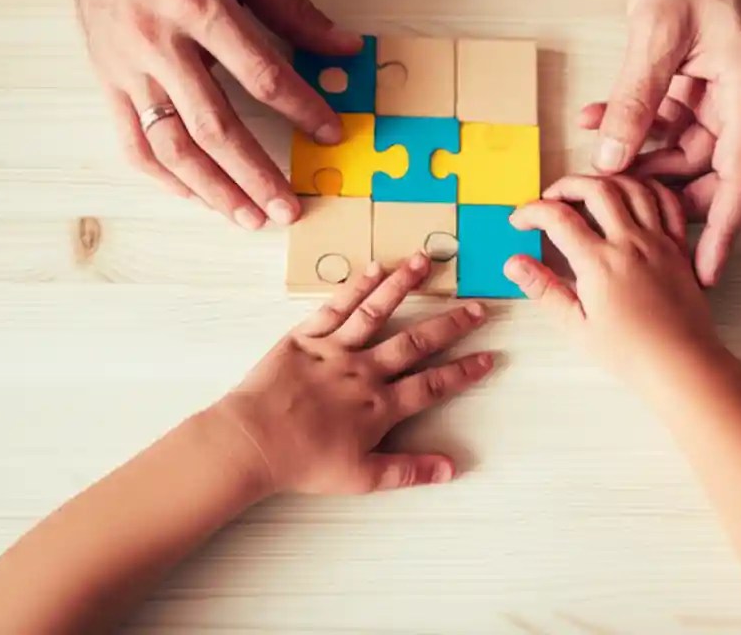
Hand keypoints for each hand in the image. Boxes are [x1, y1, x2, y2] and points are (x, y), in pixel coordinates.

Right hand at [39, 0, 361, 227]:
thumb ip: (292, 8)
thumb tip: (342, 49)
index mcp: (198, 4)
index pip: (260, 74)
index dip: (300, 108)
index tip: (329, 133)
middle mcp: (160, 43)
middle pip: (215, 126)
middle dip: (255, 175)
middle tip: (287, 208)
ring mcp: (129, 69)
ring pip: (172, 146)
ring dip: (213, 190)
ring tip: (248, 217)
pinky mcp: (108, 82)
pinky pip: (133, 142)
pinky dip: (164, 177)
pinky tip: (195, 195)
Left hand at [214, 255, 493, 494]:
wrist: (251, 442)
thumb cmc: (303, 463)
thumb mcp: (360, 478)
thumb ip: (408, 471)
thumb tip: (452, 468)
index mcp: (380, 407)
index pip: (433, 386)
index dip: (463, 372)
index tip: (488, 357)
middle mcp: (364, 372)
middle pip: (415, 343)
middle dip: (450, 325)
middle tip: (478, 308)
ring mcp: (336, 351)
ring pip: (377, 313)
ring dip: (404, 287)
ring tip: (427, 262)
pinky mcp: (306, 338)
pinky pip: (336, 308)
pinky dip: (356, 287)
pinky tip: (374, 268)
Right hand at [504, 175, 719, 382]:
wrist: (682, 365)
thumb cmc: (630, 354)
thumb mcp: (576, 327)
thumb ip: (543, 289)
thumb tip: (513, 263)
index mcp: (599, 263)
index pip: (557, 217)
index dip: (531, 211)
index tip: (520, 221)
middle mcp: (629, 243)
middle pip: (595, 188)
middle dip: (565, 185)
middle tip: (550, 198)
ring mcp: (658, 242)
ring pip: (632, 187)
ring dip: (605, 181)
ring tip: (587, 192)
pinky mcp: (679, 247)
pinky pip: (667, 202)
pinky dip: (647, 189)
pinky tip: (632, 195)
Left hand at [583, 0, 740, 285]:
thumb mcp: (657, 34)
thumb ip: (637, 101)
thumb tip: (612, 160)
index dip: (723, 231)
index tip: (706, 271)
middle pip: (714, 172)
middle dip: (666, 195)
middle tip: (623, 219)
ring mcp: (730, 90)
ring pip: (688, 148)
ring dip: (642, 156)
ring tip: (596, 162)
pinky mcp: (708, 79)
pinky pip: (675, 118)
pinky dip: (641, 125)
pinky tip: (602, 124)